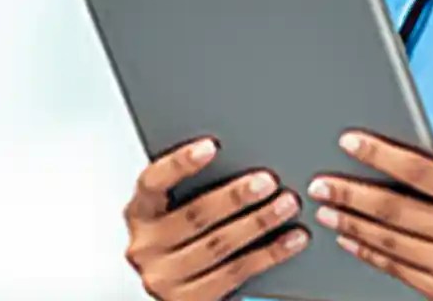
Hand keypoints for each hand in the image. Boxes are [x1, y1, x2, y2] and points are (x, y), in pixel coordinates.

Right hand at [123, 137, 309, 299]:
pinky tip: (292, 239)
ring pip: (218, 245)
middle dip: (235, 197)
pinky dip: (269, 254)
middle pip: (195, 215)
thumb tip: (244, 151)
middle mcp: (145, 247)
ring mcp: (164, 279)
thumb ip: (197, 186)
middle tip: (268, 181)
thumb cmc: (188, 236)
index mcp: (140, 213)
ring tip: (287, 205)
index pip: (152, 182)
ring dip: (258, 223)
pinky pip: (236, 273)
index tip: (212, 146)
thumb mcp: (180, 209)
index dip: (180, 163)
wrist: (185, 291)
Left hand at [306, 132, 432, 300]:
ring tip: (326, 210)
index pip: (419, 170)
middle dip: (349, 194)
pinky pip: (398, 271)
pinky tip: (353, 241)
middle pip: (393, 209)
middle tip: (319, 183)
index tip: (348, 141)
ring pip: (388, 242)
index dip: (377, 154)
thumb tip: (400, 169)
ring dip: (351, 224)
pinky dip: (370, 253)